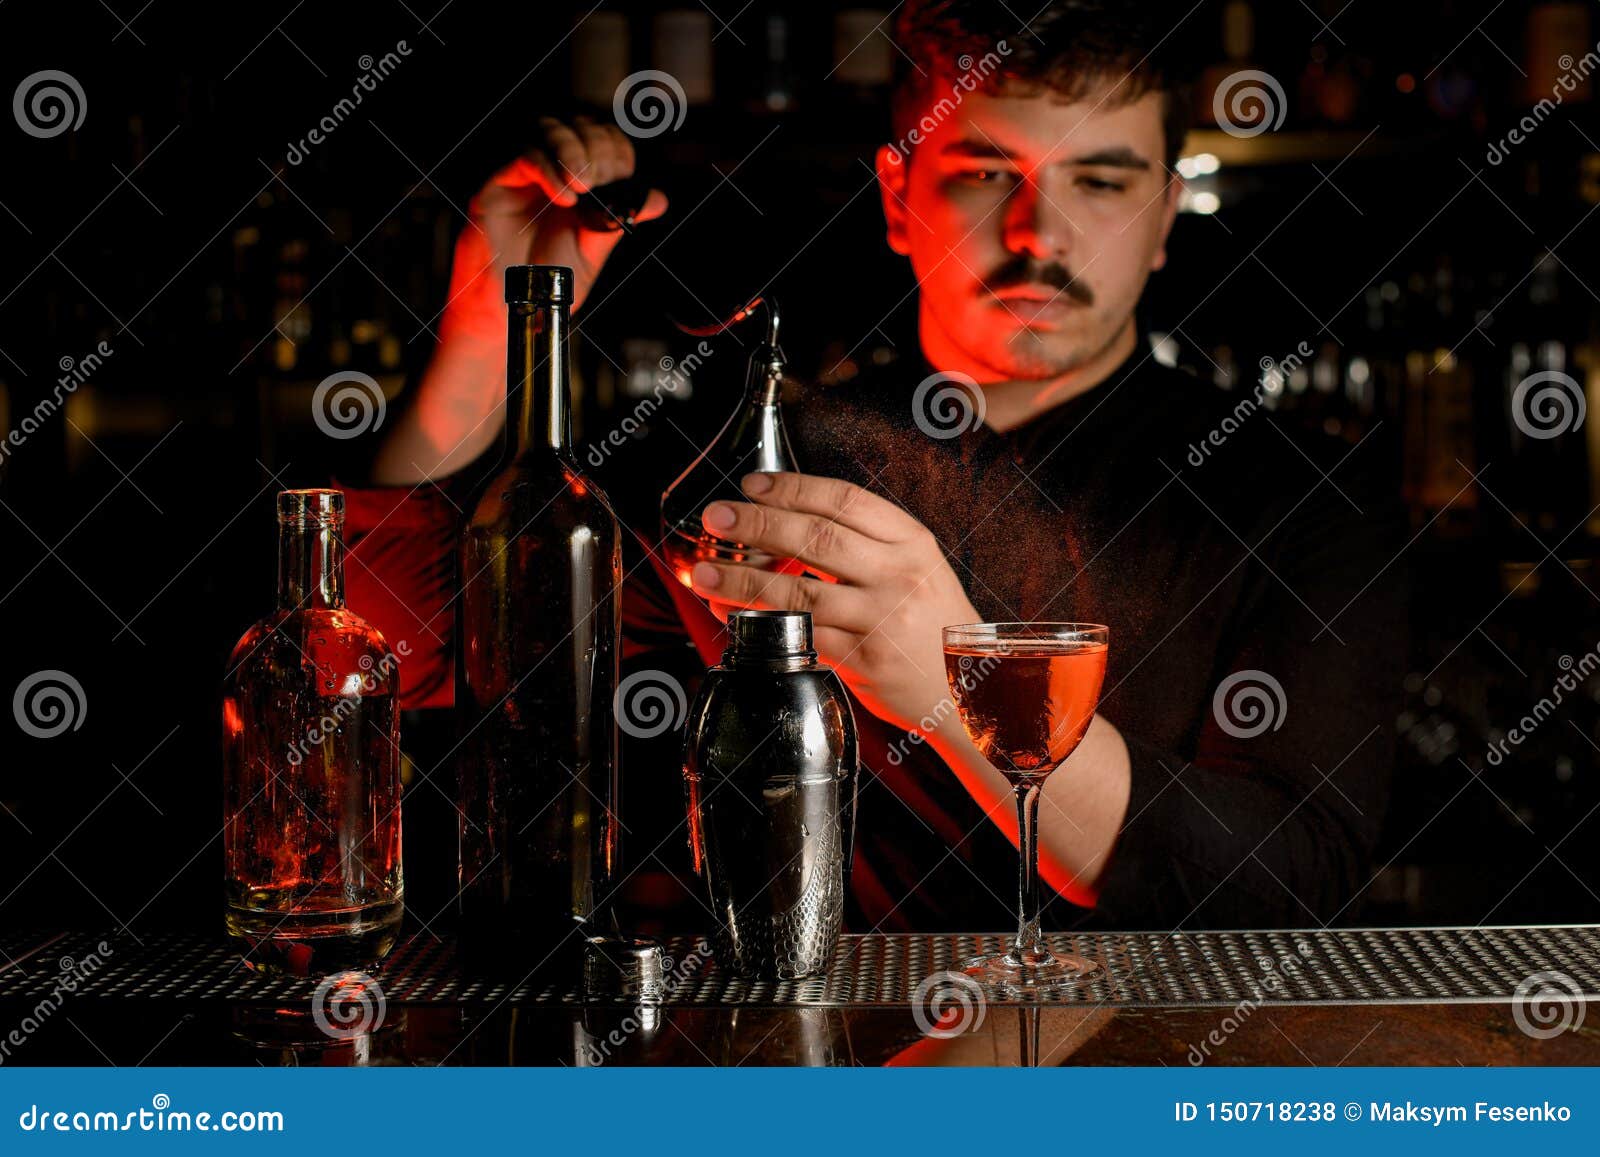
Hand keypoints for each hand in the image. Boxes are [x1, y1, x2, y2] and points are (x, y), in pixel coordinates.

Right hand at [441, 116, 667, 340]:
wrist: (512, 305)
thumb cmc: (550, 280)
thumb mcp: (593, 250)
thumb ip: (619, 220)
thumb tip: (657, 199)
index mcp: (580, 177)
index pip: (603, 136)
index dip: (617, 148)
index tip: (622, 176)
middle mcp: (553, 166)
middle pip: (578, 123)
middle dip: (598, 146)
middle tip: (601, 181)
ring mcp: (525, 171)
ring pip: (549, 128)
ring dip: (574, 151)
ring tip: (584, 186)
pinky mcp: (498, 182)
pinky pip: (524, 158)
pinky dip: (548, 171)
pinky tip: (565, 199)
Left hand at [689, 472, 980, 733]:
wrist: (970, 687)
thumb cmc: (935, 627)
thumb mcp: (918, 569)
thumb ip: (867, 545)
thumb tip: (790, 521)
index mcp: (911, 543)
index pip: (844, 500)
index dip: (792, 488)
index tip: (753, 485)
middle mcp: (898, 575)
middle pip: (815, 537)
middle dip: (757, 523)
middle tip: (717, 518)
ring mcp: (882, 618)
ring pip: (798, 591)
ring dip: (742, 580)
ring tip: (704, 572)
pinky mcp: (864, 659)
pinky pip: (800, 636)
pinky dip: (759, 625)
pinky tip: (733, 617)